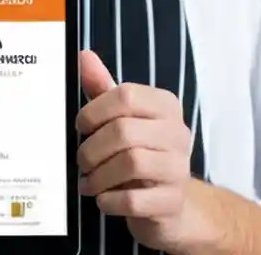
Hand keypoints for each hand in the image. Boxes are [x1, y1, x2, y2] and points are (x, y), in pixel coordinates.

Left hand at [77, 50, 196, 251]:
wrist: (172, 203)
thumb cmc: (142, 153)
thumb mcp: (124, 119)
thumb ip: (103, 89)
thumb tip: (84, 56)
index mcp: (165, 107)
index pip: (126, 95)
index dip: (94, 110)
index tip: (81, 126)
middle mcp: (177, 134)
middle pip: (123, 131)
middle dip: (92, 149)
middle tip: (82, 160)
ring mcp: (179, 169)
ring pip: (130, 163)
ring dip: (98, 176)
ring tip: (89, 182)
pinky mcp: (172, 201)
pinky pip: (133, 199)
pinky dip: (109, 200)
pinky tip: (104, 198)